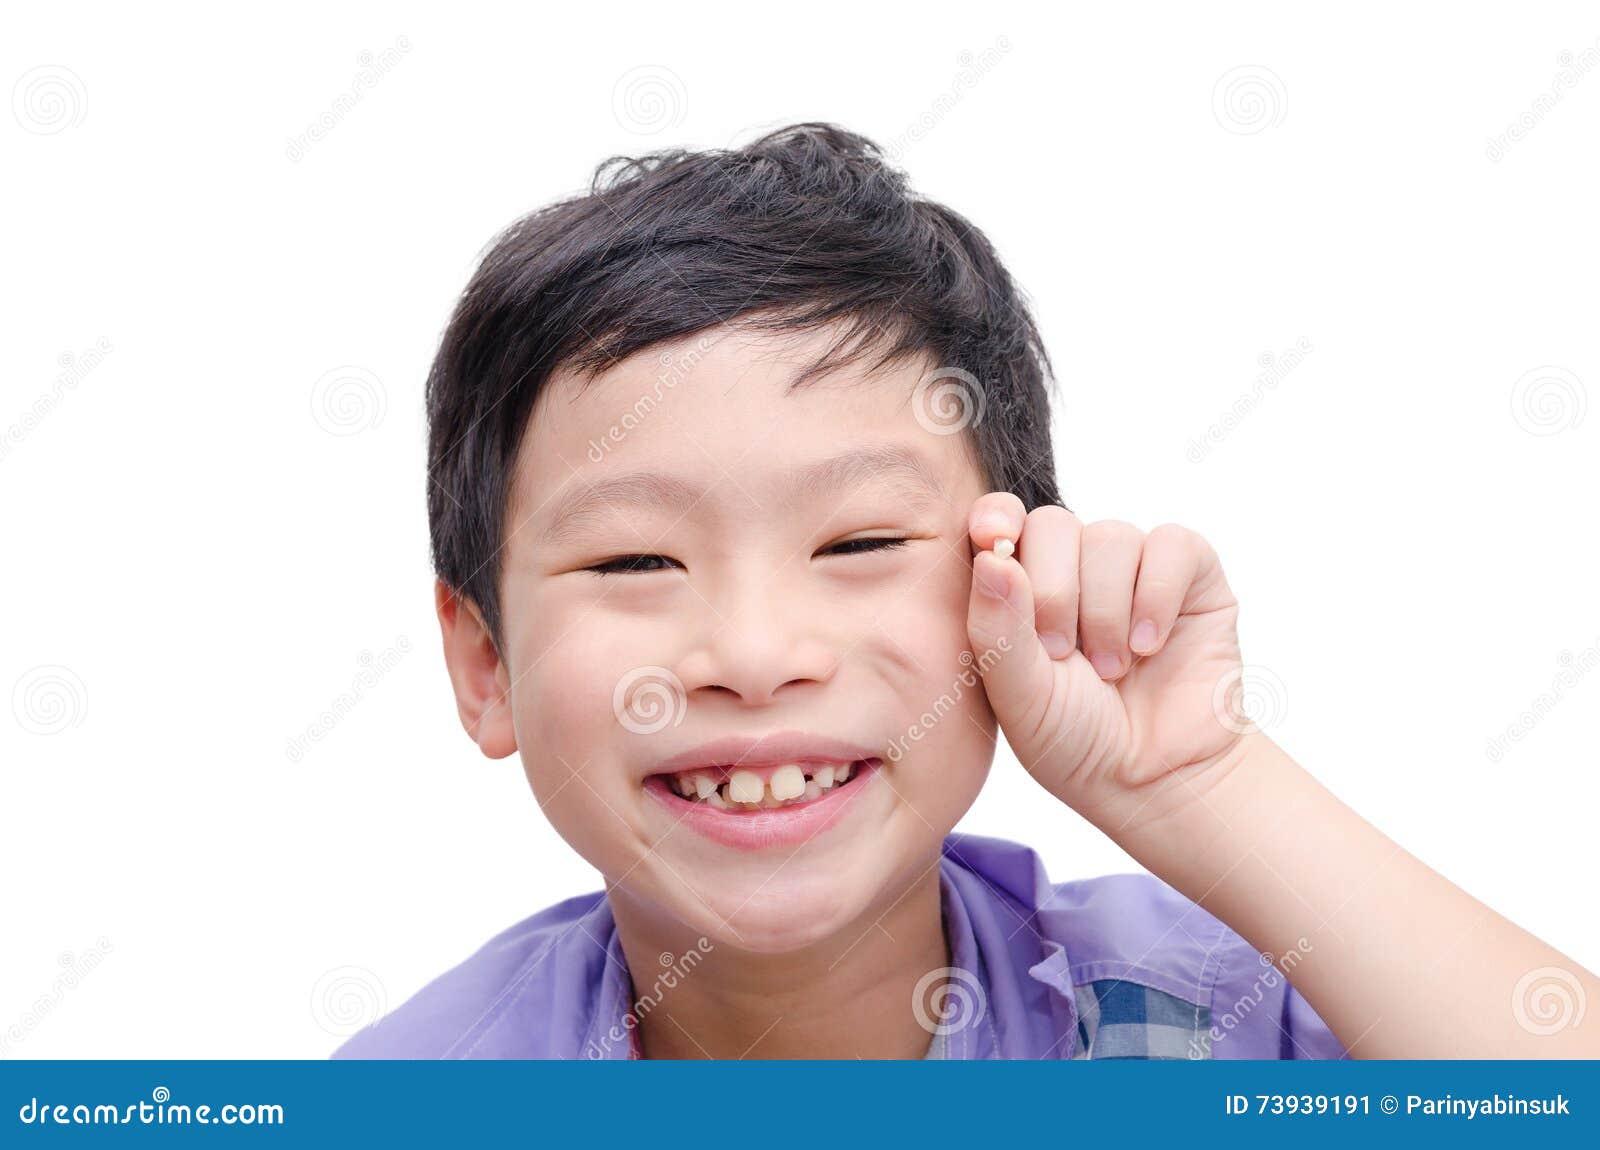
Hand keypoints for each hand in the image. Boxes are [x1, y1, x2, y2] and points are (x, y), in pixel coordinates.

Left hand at [963, 494, 1250, 838]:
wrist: (1155, 779)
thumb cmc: (1075, 740)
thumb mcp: (1019, 695)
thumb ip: (996, 628)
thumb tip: (990, 556)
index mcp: (1020, 587)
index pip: (1000, 522)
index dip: (996, 519)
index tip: (992, 540)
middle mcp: (1075, 567)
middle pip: (1053, 524)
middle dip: (1055, 592)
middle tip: (1063, 654)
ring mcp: (1133, 567)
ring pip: (1111, 536)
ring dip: (1106, 610)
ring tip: (1112, 668)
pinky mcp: (1191, 574)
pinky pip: (1171, 545)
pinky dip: (1157, 595)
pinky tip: (1150, 645)